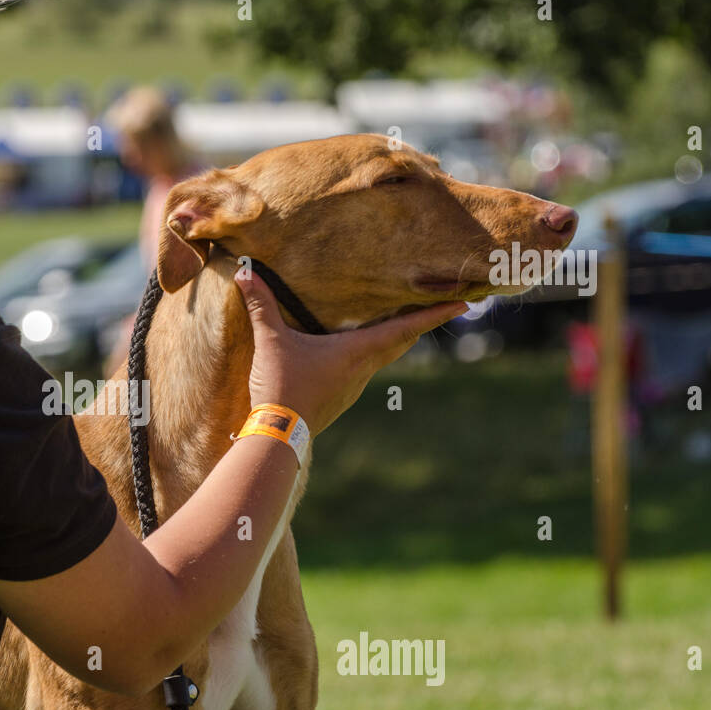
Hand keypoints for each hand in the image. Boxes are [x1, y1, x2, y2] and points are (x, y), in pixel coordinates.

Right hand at [235, 270, 466, 437]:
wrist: (278, 436)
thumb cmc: (283, 387)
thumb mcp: (271, 342)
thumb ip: (261, 306)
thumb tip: (245, 273)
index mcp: (358, 351)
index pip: (406, 328)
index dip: (435, 314)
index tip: (465, 303)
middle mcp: (363, 369)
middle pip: (401, 342)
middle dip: (418, 324)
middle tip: (435, 308)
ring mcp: (353, 387)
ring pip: (381, 359)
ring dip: (392, 341)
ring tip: (396, 324)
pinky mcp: (340, 399)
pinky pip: (362, 372)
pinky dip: (368, 357)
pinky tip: (352, 353)